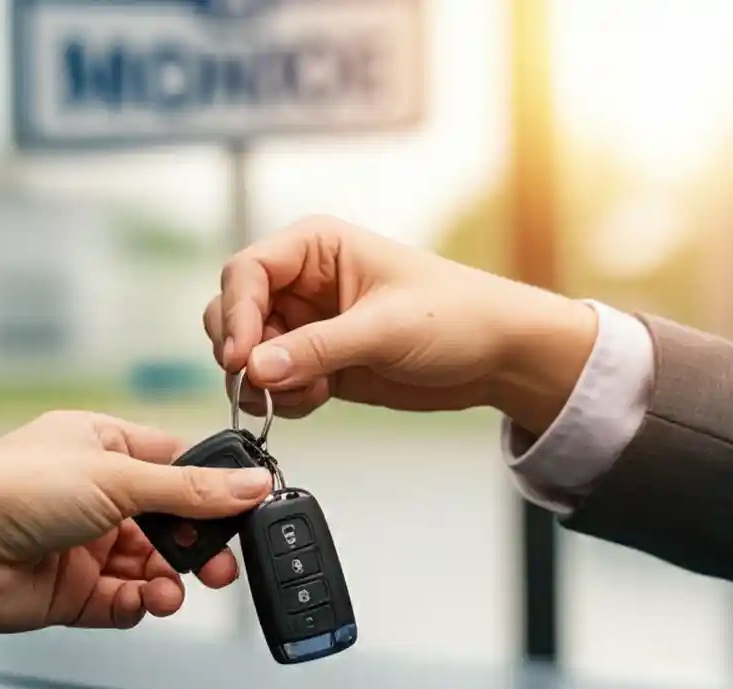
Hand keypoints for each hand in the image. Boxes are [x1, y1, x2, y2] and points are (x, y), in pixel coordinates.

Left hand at [0, 411, 270, 632]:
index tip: (243, 506)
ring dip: (169, 579)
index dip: (208, 486)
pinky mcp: (69, 591)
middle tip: (220, 563)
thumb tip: (248, 485)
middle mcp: (91, 493)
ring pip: (148, 566)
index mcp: (99, 445)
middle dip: (196, 544)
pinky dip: (139, 605)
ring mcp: (80, 544)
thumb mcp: (118, 476)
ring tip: (173, 589)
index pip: (173, 463)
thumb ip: (189, 489)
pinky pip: (122, 602)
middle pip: (167, 522)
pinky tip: (145, 602)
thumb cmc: (8, 487)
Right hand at [203, 215, 597, 433]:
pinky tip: (320, 396)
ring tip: (310, 390)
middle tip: (264, 383)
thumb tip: (255, 368)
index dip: (236, 315)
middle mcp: (302, 281)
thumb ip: (316, 348)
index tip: (241, 358)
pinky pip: (271, 381)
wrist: (498, 356)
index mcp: (315, 246)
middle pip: (233, 312)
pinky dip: (283, 397)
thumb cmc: (457, 315)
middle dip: (243, 351)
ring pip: (248, 353)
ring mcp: (306, 323)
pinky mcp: (315, 360)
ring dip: (264, 380)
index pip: (245, 272)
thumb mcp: (385, 329)